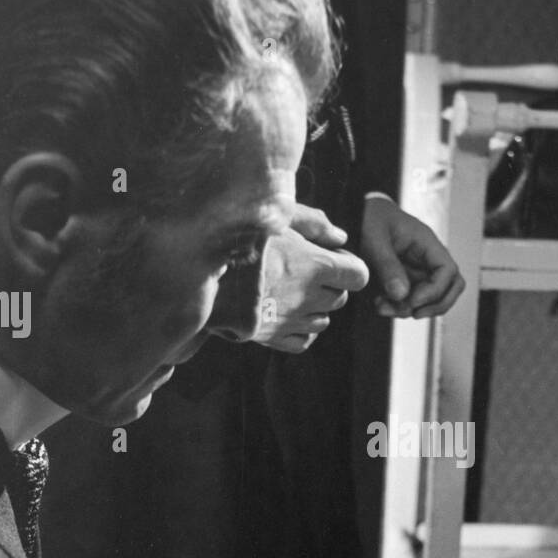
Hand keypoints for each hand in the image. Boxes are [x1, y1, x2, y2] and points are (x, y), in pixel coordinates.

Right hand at [206, 205, 368, 353]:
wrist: (198, 274)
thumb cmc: (238, 238)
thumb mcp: (276, 216)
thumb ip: (314, 223)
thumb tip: (340, 236)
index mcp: (316, 266)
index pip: (359, 275)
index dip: (350, 266)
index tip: (334, 258)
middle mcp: (310, 297)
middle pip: (340, 298)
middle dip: (330, 285)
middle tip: (305, 270)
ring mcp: (292, 321)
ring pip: (324, 321)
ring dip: (315, 308)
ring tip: (290, 290)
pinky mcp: (273, 338)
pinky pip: (304, 341)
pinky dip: (302, 331)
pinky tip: (287, 315)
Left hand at [359, 195, 464, 318]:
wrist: (358, 214)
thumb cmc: (368, 217)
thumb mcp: (373, 238)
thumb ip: (387, 265)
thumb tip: (402, 295)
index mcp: (426, 242)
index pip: (448, 271)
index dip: (435, 291)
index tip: (412, 301)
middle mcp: (427, 257)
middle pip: (450, 287)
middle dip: (434, 306)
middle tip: (410, 312)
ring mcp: (418, 269)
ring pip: (430, 298)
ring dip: (410, 310)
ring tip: (383, 307)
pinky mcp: (405, 279)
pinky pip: (411, 299)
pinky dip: (398, 307)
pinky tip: (380, 303)